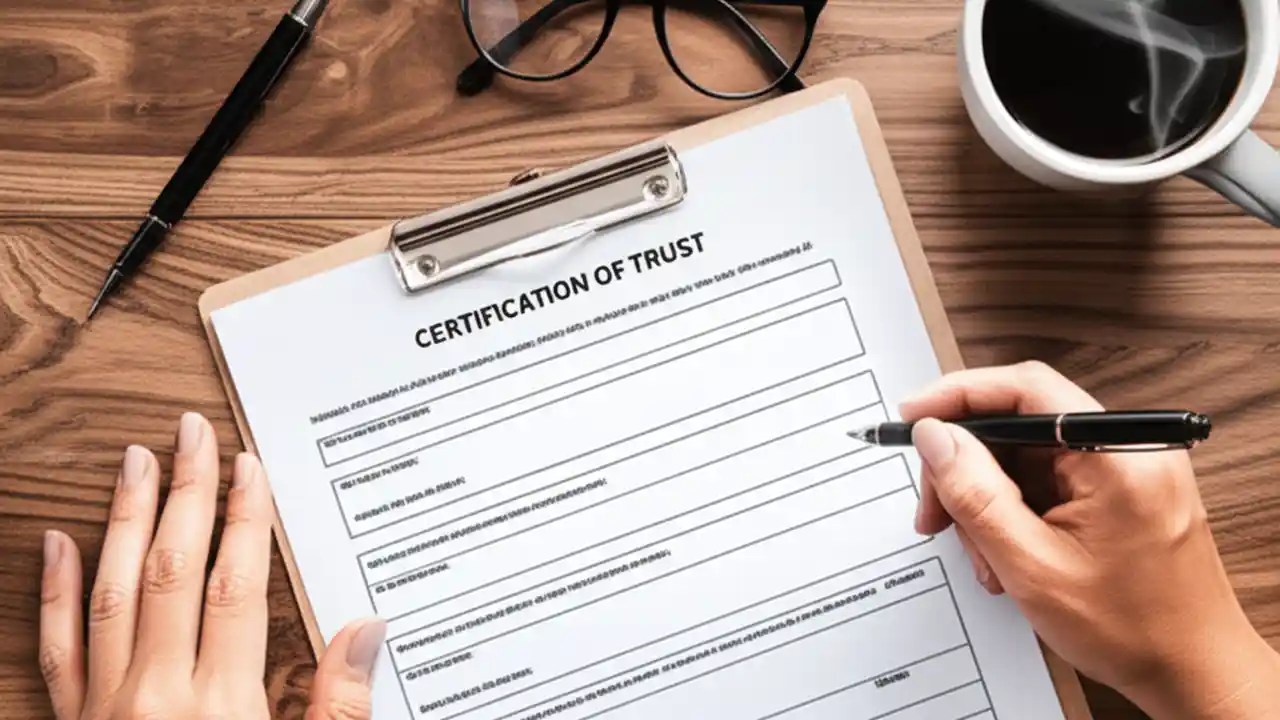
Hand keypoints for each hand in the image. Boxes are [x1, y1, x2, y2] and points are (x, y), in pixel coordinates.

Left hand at [38, 412, 385, 719]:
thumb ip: (336, 707)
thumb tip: (363, 631)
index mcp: (220, 705)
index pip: (235, 585)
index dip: (244, 518)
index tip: (250, 467)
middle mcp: (156, 695)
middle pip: (172, 570)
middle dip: (186, 494)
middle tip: (190, 433)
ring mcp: (106, 708)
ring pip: (110, 591)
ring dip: (123, 520)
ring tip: (133, 462)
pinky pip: (55, 648)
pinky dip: (55, 592)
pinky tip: (57, 544)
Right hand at [901, 362, 1279, 719]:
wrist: (1193, 672)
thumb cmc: (1135, 631)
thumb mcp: (1032, 566)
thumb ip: (976, 495)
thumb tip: (936, 438)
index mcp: (1119, 457)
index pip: (1026, 389)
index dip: (958, 395)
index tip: (914, 416)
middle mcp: (1130, 450)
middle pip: (1018, 424)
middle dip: (966, 466)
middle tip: (935, 510)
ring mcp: (1126, 469)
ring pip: (1025, 457)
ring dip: (986, 499)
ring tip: (981, 553)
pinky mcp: (1118, 489)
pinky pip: (1047, 481)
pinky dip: (1013, 512)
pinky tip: (1005, 553)